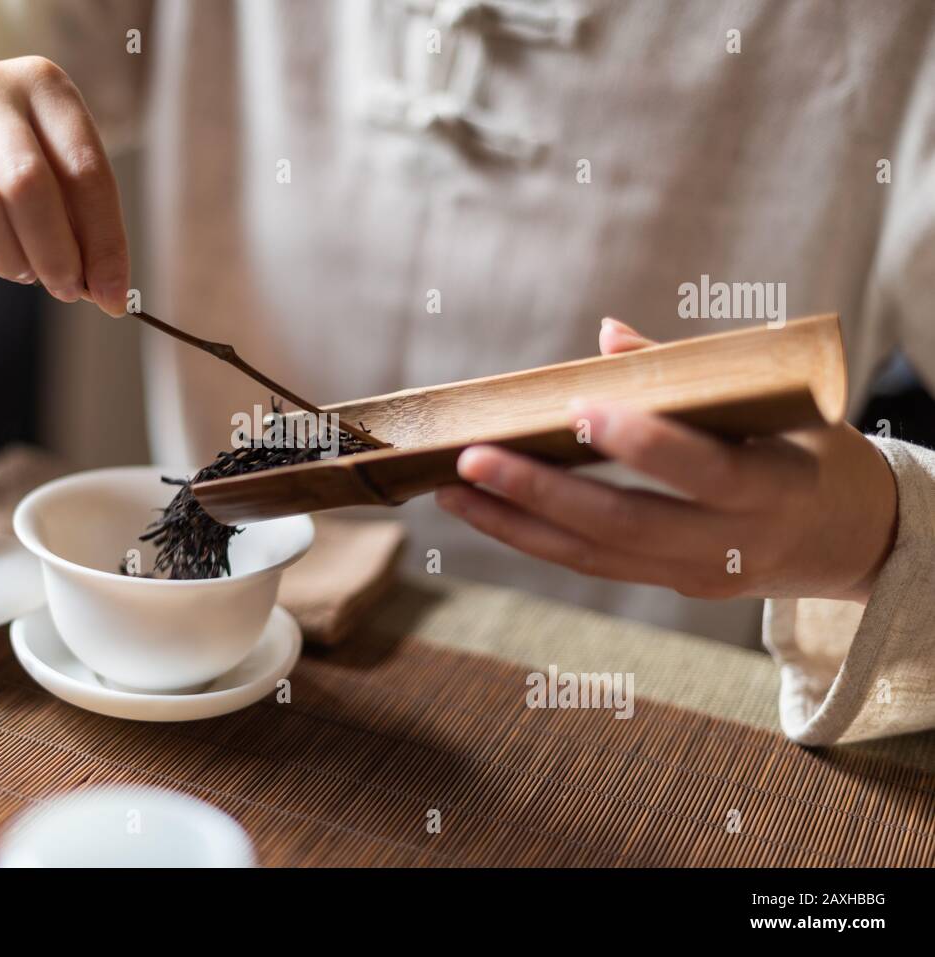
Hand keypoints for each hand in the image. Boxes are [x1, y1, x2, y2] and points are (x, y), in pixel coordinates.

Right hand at [0, 56, 128, 314]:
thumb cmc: (16, 157)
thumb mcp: (62, 170)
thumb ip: (88, 224)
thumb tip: (109, 293)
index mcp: (43, 85)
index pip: (86, 172)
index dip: (104, 243)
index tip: (111, 295)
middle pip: (27, 186)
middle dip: (55, 254)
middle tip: (64, 288)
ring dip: (9, 259)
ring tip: (21, 269)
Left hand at [435, 318, 897, 602]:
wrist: (852, 539)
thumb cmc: (810, 449)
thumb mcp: (778, 406)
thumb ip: (691, 375)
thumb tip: (607, 336)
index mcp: (775, 486)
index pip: (705, 469)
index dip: (642, 444)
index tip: (578, 410)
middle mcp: (733, 543)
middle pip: (624, 525)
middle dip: (539, 492)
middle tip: (472, 457)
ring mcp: (698, 574)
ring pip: (594, 557)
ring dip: (515, 523)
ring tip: (453, 490)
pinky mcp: (671, 585)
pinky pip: (594, 564)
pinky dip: (536, 538)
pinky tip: (487, 511)